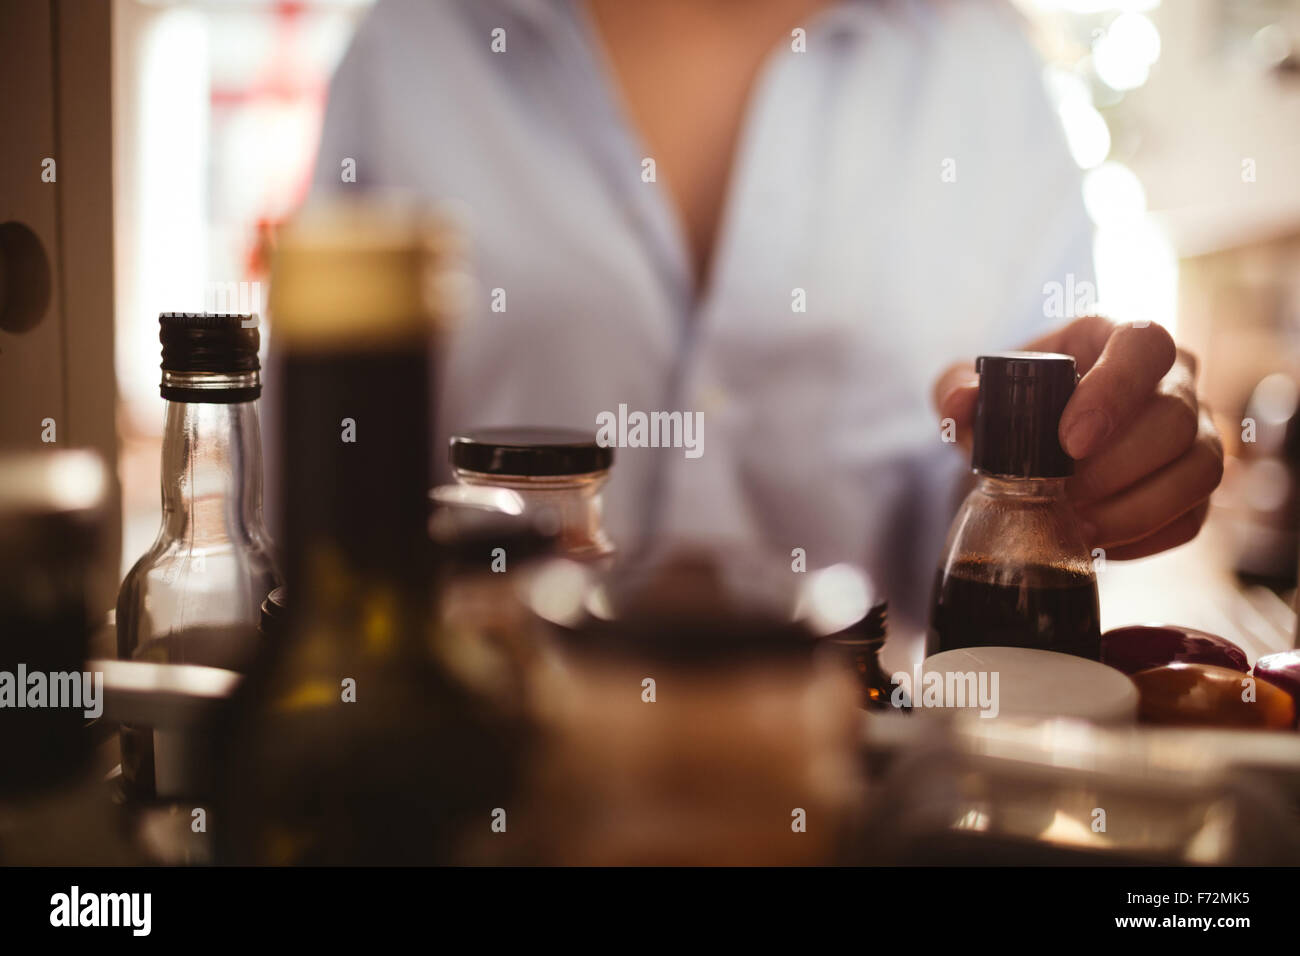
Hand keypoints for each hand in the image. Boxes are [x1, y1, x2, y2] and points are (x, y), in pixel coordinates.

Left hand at [934, 316, 1223, 559]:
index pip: (1145, 345)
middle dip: (1117, 467)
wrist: (1034, 445)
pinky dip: (1143, 537)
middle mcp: (1175, 378)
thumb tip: (959, 403)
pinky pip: (1191, 517)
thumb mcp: (976, 389)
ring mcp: (1197, 431)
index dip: (1116, 393)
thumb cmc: (1015, 403)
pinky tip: (1094, 542)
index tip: (1069, 442)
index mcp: (1120, 337)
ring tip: (1076, 525)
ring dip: (1136, 508)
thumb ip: (957, 388)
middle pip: (1177, 417)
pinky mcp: (1195, 486)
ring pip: (1200, 469)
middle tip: (1063, 494)